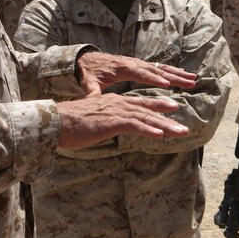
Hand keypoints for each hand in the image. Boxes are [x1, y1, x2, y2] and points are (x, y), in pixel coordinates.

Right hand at [56, 93, 187, 148]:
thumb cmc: (69, 123)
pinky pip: (134, 125)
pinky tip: (160, 134)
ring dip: (165, 125)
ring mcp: (115, 111)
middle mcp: (117, 104)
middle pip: (147, 108)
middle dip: (167, 114)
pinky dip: (148, 129)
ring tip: (180, 132)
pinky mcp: (111, 121)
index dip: (157, 105)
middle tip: (183, 123)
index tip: (172, 107)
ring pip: (146, 116)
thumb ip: (104, 120)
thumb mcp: (92, 119)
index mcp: (113, 102)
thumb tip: (107, 126)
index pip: (139, 103)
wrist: (54, 121)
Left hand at [76, 52, 195, 96]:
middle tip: (189, 82)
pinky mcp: (142, 64)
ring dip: (178, 74)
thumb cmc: (89, 72)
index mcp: (122, 68)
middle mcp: (134, 63)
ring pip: (162, 68)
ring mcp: (139, 63)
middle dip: (174, 77)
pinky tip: (185, 75)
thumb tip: (91, 98)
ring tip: (193, 79)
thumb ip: (91, 91)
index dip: (154, 80)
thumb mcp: (88, 82)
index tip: (167, 85)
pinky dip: (174, 71)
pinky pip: (160, 67)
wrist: (88, 58)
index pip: (141, 74)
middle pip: (157, 70)